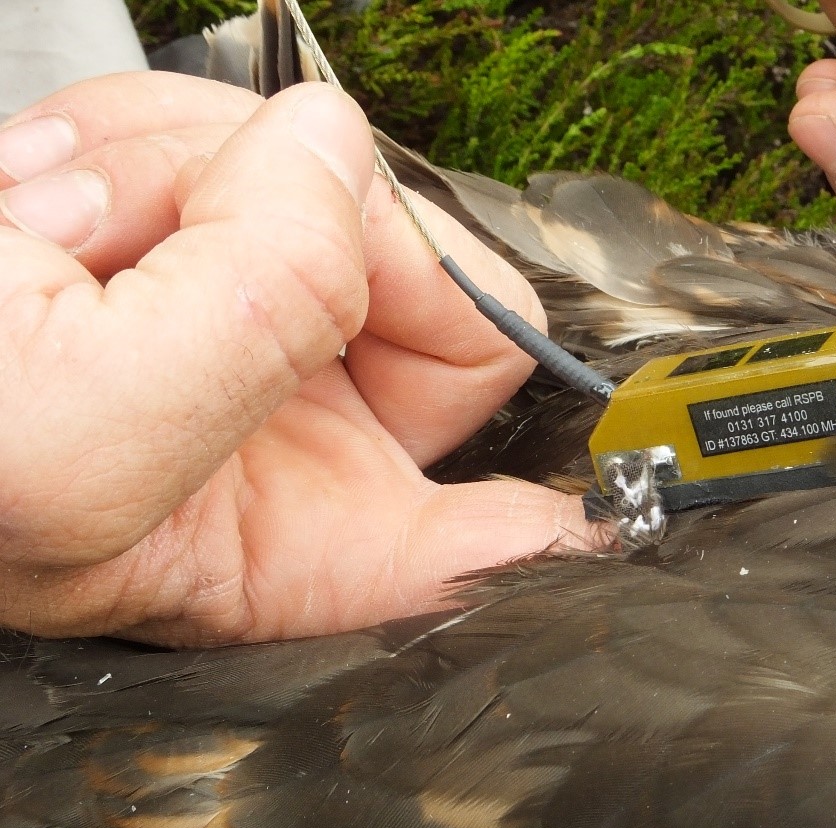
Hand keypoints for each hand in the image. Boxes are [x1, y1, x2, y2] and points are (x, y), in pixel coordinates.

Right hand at [0, 72, 604, 646]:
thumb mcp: (73, 435)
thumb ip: (255, 307)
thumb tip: (339, 160)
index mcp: (301, 549)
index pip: (500, 531)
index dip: (585, 501)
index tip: (648, 477)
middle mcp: (296, 450)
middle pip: (447, 304)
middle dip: (327, 232)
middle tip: (185, 236)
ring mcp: (255, 341)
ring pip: (339, 197)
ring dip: (198, 176)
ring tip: (66, 228)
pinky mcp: (205, 250)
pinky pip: (253, 148)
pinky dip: (151, 141)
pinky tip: (58, 199)